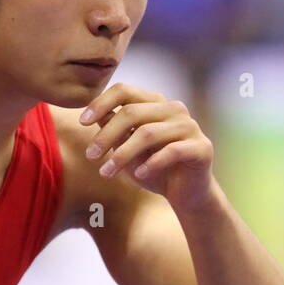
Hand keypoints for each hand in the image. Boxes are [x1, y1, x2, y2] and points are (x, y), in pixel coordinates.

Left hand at [80, 83, 214, 212]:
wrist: (186, 193)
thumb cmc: (153, 168)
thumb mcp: (127, 149)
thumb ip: (114, 131)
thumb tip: (93, 116)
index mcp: (155, 103)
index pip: (124, 91)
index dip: (100, 103)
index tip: (82, 122)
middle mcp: (174, 109)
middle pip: (132, 112)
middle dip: (106, 135)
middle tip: (90, 156)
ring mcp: (189, 126)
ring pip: (147, 133)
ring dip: (122, 154)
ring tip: (106, 173)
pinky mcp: (201, 147)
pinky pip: (171, 151)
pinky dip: (152, 163)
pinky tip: (139, 175)